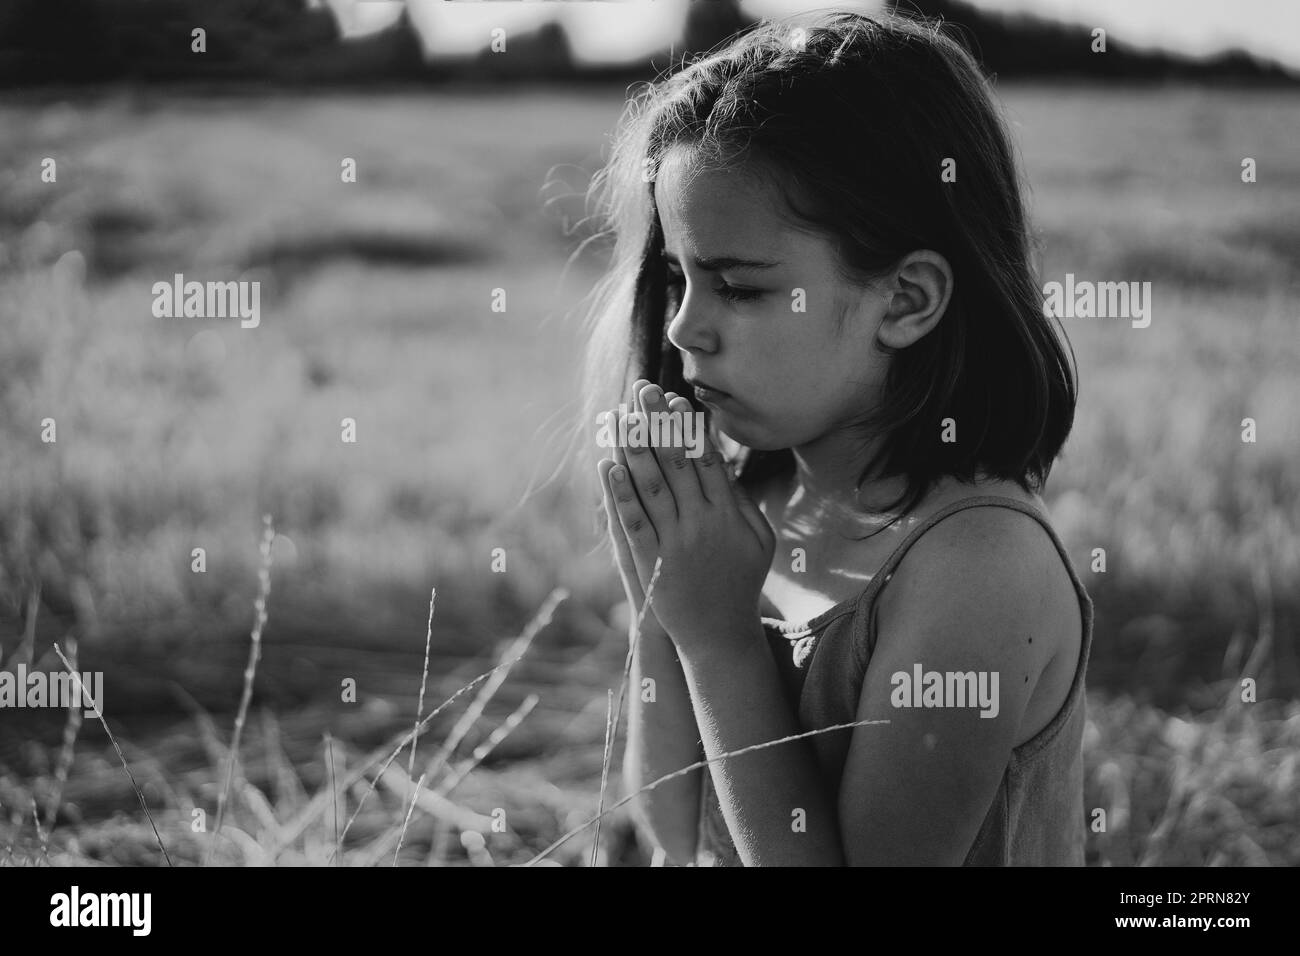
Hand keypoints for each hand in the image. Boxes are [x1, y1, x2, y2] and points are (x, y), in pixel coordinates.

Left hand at [596, 379, 775, 654]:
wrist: (719, 634)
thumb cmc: (741, 582)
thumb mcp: (758, 541)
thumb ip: (742, 501)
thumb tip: (722, 461)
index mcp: (729, 514)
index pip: (707, 460)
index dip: (689, 428)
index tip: (676, 400)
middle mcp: (702, 523)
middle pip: (676, 463)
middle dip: (658, 424)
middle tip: (643, 391)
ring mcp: (674, 543)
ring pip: (651, 486)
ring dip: (634, 448)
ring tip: (621, 417)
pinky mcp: (652, 563)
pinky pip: (634, 522)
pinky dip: (621, 494)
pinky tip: (609, 466)